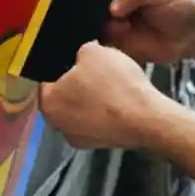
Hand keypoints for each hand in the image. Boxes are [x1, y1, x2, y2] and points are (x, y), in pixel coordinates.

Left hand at [39, 42, 173, 149]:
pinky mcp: (100, 145)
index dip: (64, 65)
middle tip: (97, 71)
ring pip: (81, 110)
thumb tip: (83, 55)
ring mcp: (79, 138)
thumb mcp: (93, 50)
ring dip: (92, 98)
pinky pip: (97, 121)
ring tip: (112, 85)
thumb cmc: (115, 86)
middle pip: (64, 96)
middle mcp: (58, 125)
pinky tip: (119, 102)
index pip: (48, 78)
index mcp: (48, 103)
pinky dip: (105, 112)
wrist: (147, 118)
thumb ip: (80, 50)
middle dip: (78, 83)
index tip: (78, 60)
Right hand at [87, 0, 194, 63]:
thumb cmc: (181, 3)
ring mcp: (112, 16)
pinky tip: (91, 40)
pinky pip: (98, 38)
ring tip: (86, 25)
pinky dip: (93, 39)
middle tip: (66, 4)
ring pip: (89, 16)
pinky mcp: (115, 37)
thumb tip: (112, 9)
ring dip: (86, 21)